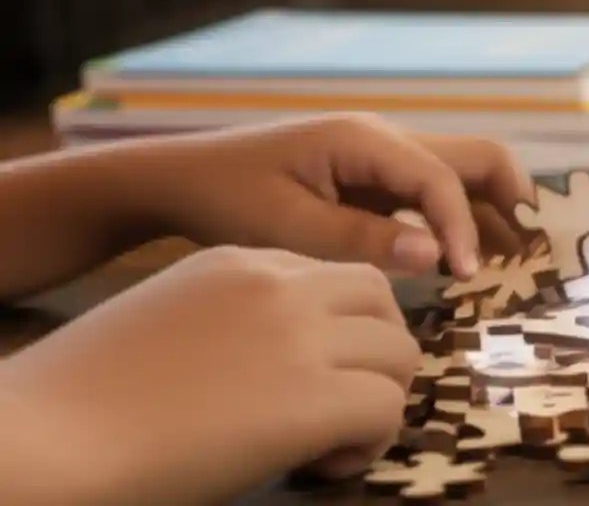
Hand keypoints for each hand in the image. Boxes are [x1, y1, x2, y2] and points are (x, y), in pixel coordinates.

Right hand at [0, 247, 418, 503]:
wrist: (47, 438)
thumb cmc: (82, 398)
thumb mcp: (167, 326)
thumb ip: (232, 326)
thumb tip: (276, 368)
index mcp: (238, 263)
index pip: (332, 278)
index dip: (339, 331)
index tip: (309, 377)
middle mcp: (279, 286)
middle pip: (382, 300)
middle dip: (377, 353)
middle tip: (340, 406)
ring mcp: (300, 337)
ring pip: (400, 353)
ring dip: (380, 401)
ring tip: (328, 443)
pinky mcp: (312, 396)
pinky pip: (387, 408)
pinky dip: (369, 443)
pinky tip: (321, 466)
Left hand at [142, 115, 532, 278]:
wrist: (182, 180)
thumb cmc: (227, 200)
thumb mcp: (289, 229)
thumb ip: (363, 241)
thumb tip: (437, 257)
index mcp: (364, 139)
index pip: (439, 180)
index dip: (462, 228)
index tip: (469, 278)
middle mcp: (384, 139)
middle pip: (474, 157)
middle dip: (510, 199)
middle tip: (533, 252)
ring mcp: (382, 157)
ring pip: (460, 175)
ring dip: (490, 212)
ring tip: (516, 261)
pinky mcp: (374, 179)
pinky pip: (432, 194)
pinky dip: (459, 221)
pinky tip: (467, 261)